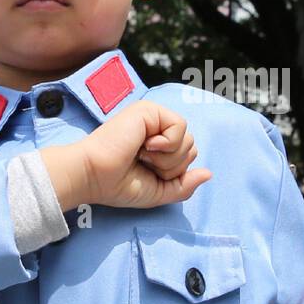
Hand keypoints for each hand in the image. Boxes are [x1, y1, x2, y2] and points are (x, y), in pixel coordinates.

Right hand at [40, 100, 212, 210]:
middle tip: (144, 164)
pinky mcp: (149, 110)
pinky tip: (145, 145)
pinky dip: (167, 144)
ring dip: (167, 158)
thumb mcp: (158, 192)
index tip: (147, 173)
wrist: (94, 176)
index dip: (173, 172)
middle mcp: (156, 129)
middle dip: (172, 166)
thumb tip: (209, 173)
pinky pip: (180, 127)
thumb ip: (184, 185)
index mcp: (158, 145)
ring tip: (141, 155)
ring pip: (188, 140)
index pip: (187, 156)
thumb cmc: (118, 184)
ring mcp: (153, 118)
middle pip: (191, 148)